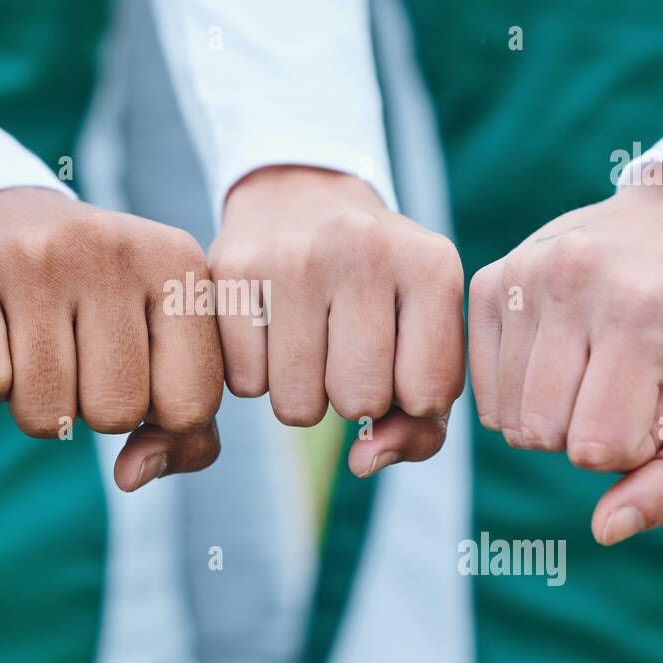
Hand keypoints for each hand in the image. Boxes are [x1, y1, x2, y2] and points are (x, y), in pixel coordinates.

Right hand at [0, 188, 223, 490]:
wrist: (4, 215)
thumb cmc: (102, 301)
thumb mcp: (166, 346)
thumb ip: (185, 432)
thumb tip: (131, 477)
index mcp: (177, 261)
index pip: (191, 407)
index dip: (160, 411)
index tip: (141, 367)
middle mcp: (113, 247)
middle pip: (116, 414)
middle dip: (96, 407)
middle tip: (79, 352)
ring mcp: (35, 254)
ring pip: (48, 414)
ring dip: (41, 401)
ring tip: (40, 342)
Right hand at [209, 166, 464, 476]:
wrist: (300, 198)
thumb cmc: (376, 292)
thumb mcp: (423, 340)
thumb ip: (422, 426)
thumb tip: (364, 464)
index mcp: (432, 265)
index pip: (426, 395)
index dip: (408, 396)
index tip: (396, 354)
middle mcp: (363, 249)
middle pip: (358, 401)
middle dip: (350, 395)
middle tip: (342, 347)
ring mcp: (291, 256)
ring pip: (296, 404)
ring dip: (300, 393)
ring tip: (306, 340)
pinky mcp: (230, 269)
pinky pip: (244, 385)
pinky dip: (255, 376)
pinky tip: (266, 329)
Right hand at [468, 180, 662, 544]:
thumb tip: (605, 530)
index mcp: (637, 311)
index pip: (597, 447)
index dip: (631, 447)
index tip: (657, 399)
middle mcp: (568, 282)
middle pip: (540, 434)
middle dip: (584, 434)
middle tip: (624, 383)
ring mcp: (519, 276)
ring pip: (505, 418)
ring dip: (550, 416)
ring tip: (591, 366)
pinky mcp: (485, 281)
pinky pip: (478, 390)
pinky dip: (518, 395)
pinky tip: (555, 356)